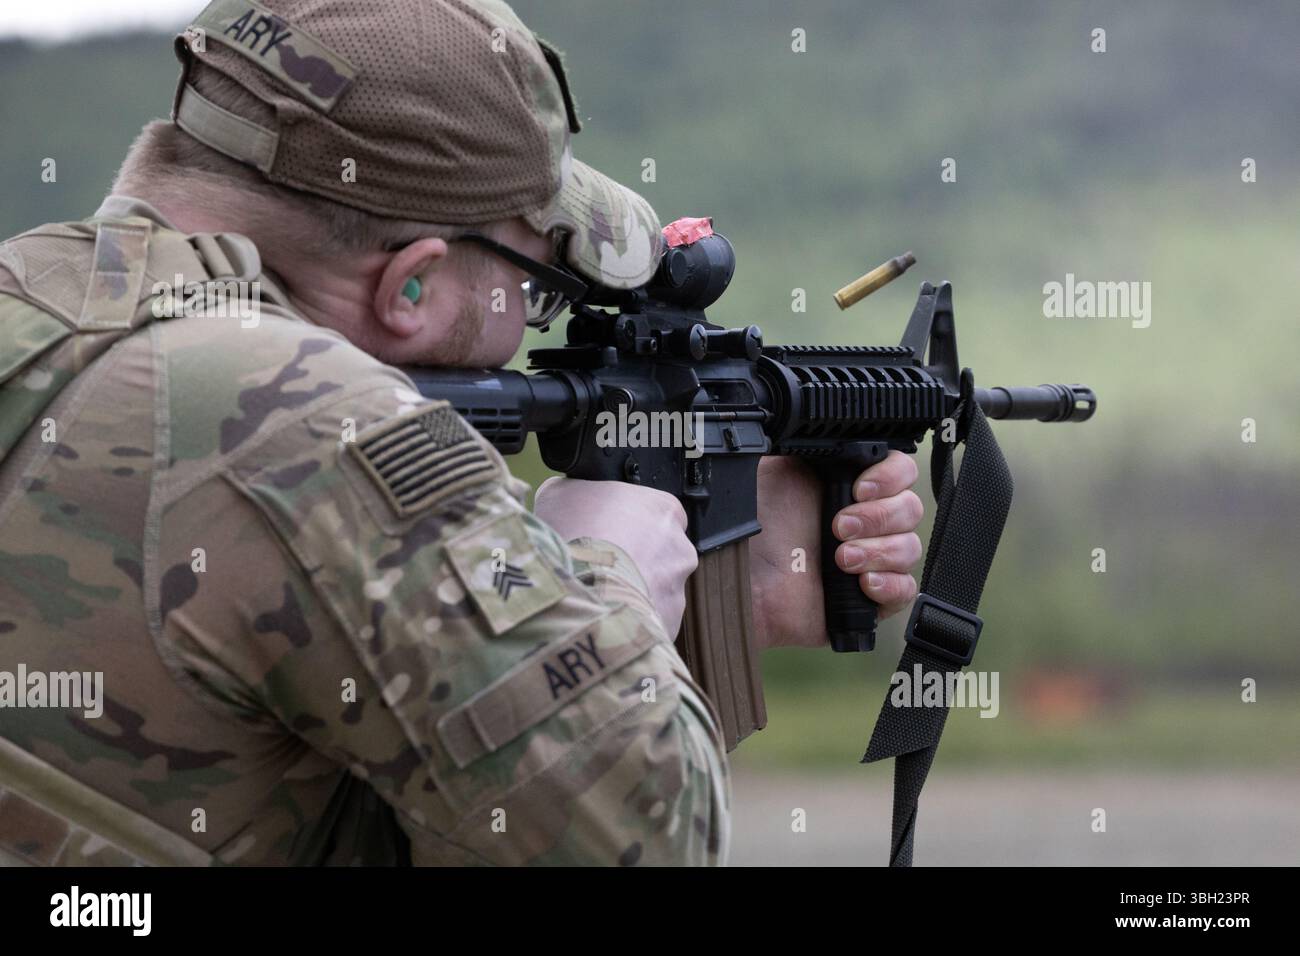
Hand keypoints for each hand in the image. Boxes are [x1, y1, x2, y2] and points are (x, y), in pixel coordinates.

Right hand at [533, 477, 697, 635]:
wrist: (582, 594)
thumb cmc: (576, 539)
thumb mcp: (559, 495)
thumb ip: (575, 492)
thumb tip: (567, 498)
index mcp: (663, 508)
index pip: (652, 512)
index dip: (624, 523)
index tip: (602, 532)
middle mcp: (679, 547)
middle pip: (656, 552)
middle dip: (630, 560)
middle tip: (596, 565)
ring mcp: (677, 589)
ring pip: (653, 590)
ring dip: (630, 591)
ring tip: (595, 594)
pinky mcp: (667, 625)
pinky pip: (646, 621)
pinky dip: (627, 620)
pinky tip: (601, 616)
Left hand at [748, 451, 923, 649]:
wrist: (748, 586)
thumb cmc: (758, 532)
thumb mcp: (780, 471)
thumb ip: (815, 447)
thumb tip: (836, 427)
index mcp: (848, 486)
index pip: (901, 471)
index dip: (890, 477)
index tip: (860, 488)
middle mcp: (866, 519)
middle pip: (911, 507)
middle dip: (879, 517)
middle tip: (839, 527)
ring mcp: (873, 559)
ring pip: (910, 547)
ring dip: (877, 551)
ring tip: (841, 559)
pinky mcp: (874, 597)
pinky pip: (906, 588)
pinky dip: (888, 583)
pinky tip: (863, 582)